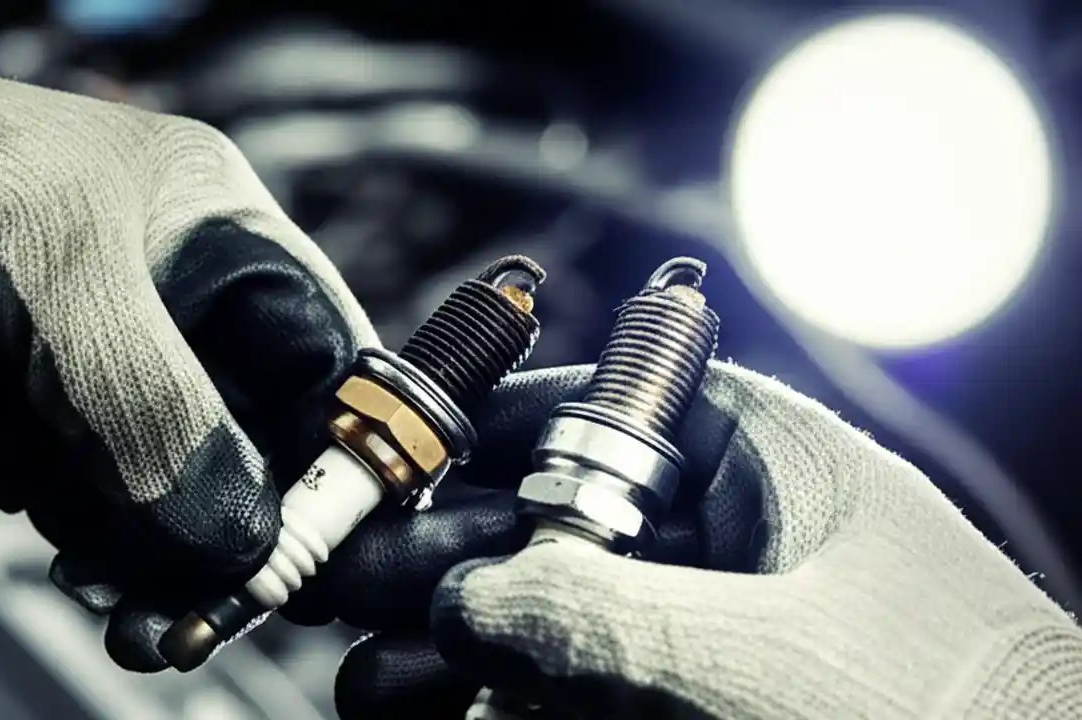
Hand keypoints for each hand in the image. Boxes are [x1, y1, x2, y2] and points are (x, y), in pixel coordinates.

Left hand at [0, 10, 375, 670]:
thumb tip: (242, 538)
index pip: (334, 362)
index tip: (348, 544)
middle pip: (275, 452)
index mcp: (227, 243)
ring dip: (187, 572)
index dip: (355, 451)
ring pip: (200, 509)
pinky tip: (100, 585)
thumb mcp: (50, 273)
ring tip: (147, 616)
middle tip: (231, 607)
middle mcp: (190, 325)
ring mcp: (125, 393)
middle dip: (264, 535)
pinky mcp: (62, 449)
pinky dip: (124, 574)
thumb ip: (152, 405)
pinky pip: (122, 532)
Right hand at [297, 361, 1081, 718]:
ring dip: (456, 643)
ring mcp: (709, 621)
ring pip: (555, 613)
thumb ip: (595, 618)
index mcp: (761, 455)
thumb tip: (464, 599)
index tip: (393, 466)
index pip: (596, 410)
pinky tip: (433, 714)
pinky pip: (581, 686)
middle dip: (443, 557)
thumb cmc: (944, 712)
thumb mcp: (759, 656)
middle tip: (342, 587)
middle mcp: (726, 528)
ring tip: (366, 680)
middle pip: (551, 520)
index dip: (483, 432)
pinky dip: (506, 701)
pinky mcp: (696, 697)